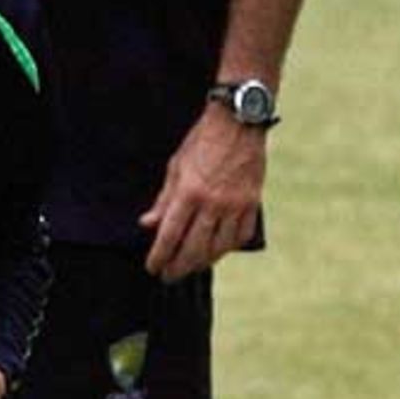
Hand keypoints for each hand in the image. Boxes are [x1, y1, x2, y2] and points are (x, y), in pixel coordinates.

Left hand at [140, 104, 266, 280]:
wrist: (239, 122)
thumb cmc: (202, 142)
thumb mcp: (176, 167)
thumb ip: (163, 200)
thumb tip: (147, 225)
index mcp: (189, 192)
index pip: (170, 235)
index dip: (159, 256)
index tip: (152, 267)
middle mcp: (213, 203)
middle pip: (193, 249)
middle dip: (177, 267)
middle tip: (168, 276)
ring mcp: (236, 205)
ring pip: (218, 248)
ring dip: (202, 262)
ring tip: (190, 266)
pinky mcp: (252, 203)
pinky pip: (241, 236)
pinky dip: (228, 247)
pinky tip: (217, 251)